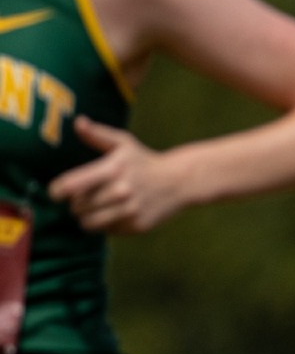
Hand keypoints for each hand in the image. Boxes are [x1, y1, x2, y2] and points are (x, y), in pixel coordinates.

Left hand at [47, 117, 187, 233]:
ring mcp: (130, 210)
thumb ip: (97, 134)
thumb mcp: (123, 143)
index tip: (56, 193)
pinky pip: (108, 231)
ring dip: (86, 218)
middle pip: (78, 207)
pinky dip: (106, 225)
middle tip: (82, 200)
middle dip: (76, 204)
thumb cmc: (145, 161)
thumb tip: (78, 122)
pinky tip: (113, 215)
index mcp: (112, 169)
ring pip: (89, 223)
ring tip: (92, 210)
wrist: (179, 182)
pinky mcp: (137, 225)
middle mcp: (121, 191)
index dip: (57, 191)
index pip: (71, 185)